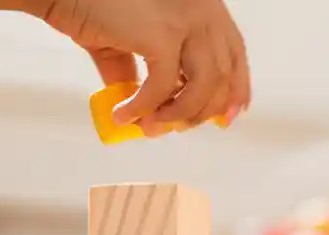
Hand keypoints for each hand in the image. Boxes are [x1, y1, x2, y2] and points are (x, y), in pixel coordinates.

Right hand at [33, 0, 249, 135]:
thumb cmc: (93, 9)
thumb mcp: (131, 45)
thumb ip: (148, 74)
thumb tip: (153, 113)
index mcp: (202, 7)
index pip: (235, 54)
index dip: (236, 89)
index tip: (226, 118)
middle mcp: (202, 11)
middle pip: (223, 76)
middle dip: (203, 111)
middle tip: (174, 128)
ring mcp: (185, 22)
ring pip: (202, 88)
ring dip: (177, 116)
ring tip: (149, 126)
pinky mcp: (161, 36)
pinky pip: (163, 89)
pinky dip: (144, 109)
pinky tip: (124, 116)